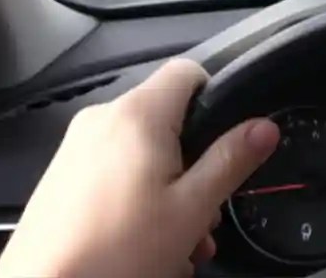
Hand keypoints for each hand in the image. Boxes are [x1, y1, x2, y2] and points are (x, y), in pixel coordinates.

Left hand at [0, 59, 279, 277]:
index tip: (230, 137)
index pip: (188, 71)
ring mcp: (76, 149)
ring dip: (169, 189)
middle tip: (206, 211)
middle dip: (195, 163)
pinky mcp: (62, 178)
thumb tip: (263, 128)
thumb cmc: (117, 254)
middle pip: (167, 120)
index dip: (216, 97)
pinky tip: (145, 242)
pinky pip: (113, 172)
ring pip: (141, 152)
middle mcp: (102, 121)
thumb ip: (230, 161)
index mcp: (137, 116)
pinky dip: (137, 198)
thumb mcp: (192, 208)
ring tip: (178, 240)